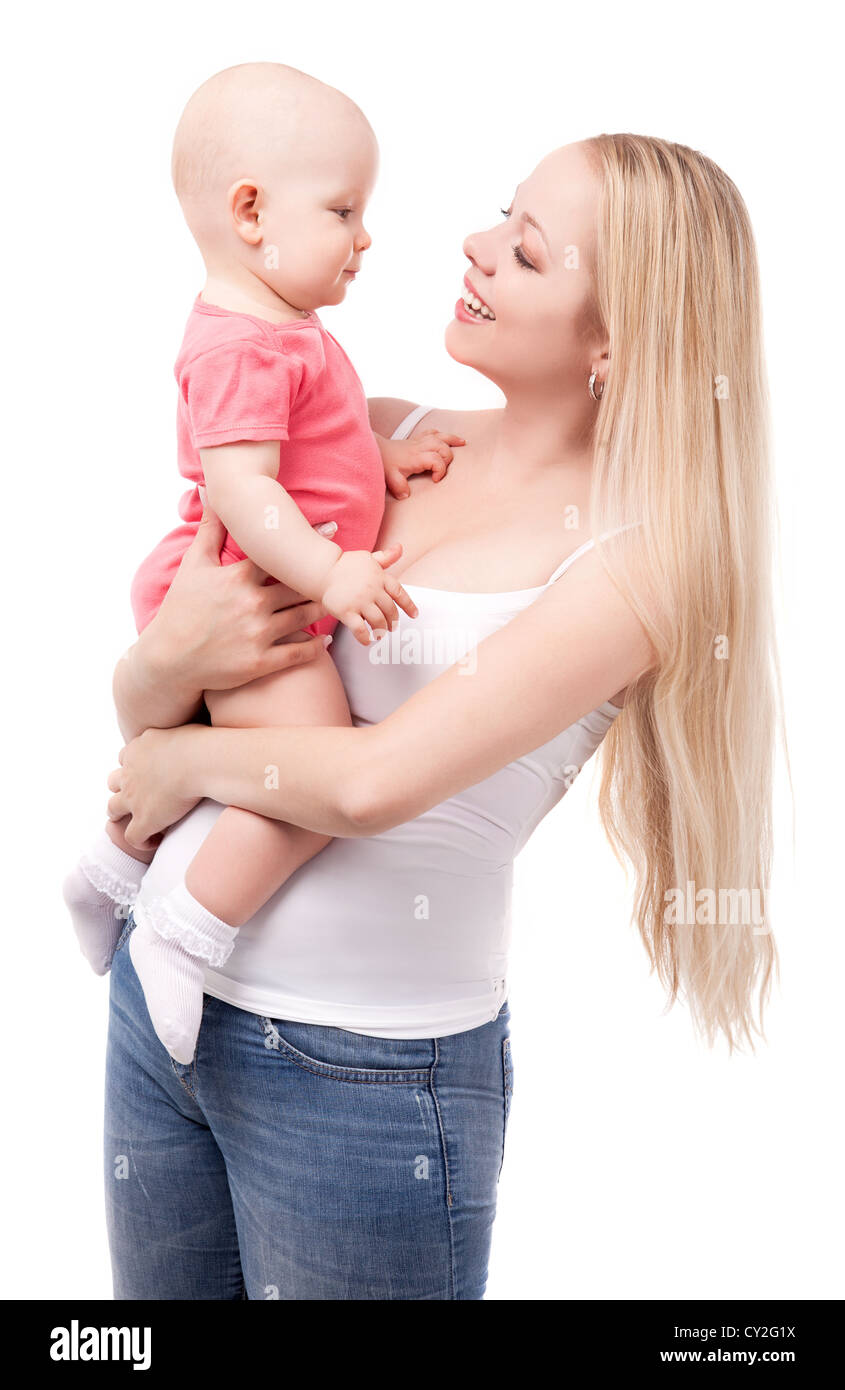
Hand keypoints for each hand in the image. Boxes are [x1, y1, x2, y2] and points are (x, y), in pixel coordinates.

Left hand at [107, 727, 201, 848]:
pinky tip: (156, 840)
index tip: (151, 773)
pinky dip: (141, 840)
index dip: (135, 766)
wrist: (199, 762)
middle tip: (140, 796)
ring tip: (140, 821)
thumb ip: (180, 735)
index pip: (126, 757)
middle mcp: (130, 773)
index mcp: (138, 749)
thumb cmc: (201, 743)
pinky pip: (133, 837)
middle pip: (114, 782)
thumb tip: (196, 736)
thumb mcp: (184, 728)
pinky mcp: (144, 820)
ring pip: (113, 809)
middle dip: (122, 789)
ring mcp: (133, 798)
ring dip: (122, 815)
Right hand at [144, 505, 334, 691]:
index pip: (280, 554)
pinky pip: (298, 653)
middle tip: (346, 569)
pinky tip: (326, 639)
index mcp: (238, 578)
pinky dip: (316, 646)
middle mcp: (251, 604)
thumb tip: (211, 491)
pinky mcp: (260, 663)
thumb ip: (210, 529)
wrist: (168, 659)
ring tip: (340, 600)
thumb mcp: (193, 565)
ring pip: (304, 617)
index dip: (307, 541)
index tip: (333, 530)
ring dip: (323, 608)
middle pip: (299, 586)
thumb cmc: (181, 608)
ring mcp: (257, 634)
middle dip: (322, 577)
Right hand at [321, 547, 418, 646]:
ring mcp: (359, 601)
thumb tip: (400, 548)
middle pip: (390, 610)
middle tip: (392, 627)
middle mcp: (372, 590)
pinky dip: (365, 638)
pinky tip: (366, 641)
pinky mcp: (346, 611)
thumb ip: (386, 557)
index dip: (409, 605)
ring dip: (381, 630)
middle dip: (393, 621)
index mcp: (380, 577)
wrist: (322, 571)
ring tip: (380, 634)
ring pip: (378, 621)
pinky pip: (359, 629)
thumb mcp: (368, 558)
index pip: (399, 593)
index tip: (415, 615)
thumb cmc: (345, 565)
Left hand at [382, 430, 465, 499]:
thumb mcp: (389, 477)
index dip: (440, 470)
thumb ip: (398, 486)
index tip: (435, 481)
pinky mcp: (416, 440)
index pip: (436, 459)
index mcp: (416, 457)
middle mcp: (419, 447)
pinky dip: (443, 434)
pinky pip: (432, 432)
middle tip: (445, 470)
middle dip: (448, 457)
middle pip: (442, 446)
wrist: (375, 450)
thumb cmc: (384, 463)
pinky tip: (450, 438)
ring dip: (452, 440)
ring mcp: (419, 442)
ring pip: (439, 436)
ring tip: (463, 443)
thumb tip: (406, 495)